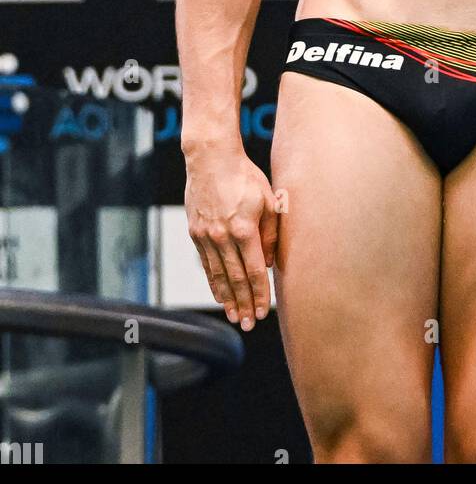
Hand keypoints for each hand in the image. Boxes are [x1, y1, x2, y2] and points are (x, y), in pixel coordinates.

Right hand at [184, 145, 278, 329]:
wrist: (210, 158)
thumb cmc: (244, 176)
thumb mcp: (268, 200)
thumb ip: (271, 233)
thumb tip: (270, 263)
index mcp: (244, 229)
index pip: (255, 271)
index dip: (260, 294)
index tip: (264, 312)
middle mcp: (223, 237)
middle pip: (235, 279)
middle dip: (244, 304)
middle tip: (249, 325)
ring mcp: (206, 236)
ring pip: (218, 276)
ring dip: (227, 299)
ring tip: (234, 317)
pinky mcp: (195, 233)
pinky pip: (206, 264)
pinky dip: (213, 282)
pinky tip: (219, 294)